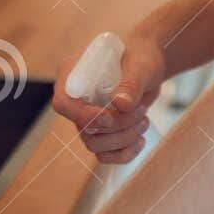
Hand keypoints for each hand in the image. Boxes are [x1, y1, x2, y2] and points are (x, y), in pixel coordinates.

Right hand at [53, 28, 166, 164]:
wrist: (149, 68)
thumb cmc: (141, 57)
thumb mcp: (140, 65)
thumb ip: (131, 83)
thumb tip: (120, 104)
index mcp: (74, 74)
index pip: (63, 102)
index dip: (83, 115)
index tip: (109, 116)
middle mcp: (76, 99)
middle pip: (83, 128)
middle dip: (116, 127)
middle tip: (141, 112)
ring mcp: (87, 117)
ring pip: (94, 145)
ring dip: (123, 138)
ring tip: (144, 120)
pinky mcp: (101, 131)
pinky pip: (105, 155)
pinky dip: (124, 153)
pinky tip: (140, 140)